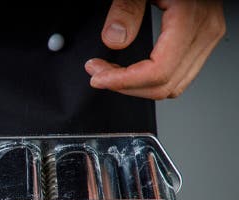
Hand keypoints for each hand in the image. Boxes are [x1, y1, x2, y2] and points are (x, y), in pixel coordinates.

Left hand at [85, 0, 224, 98]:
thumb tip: (114, 40)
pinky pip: (178, 74)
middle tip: (98, 73)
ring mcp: (207, 37)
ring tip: (110, 74)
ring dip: (137, 87)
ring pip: (173, 86)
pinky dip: (151, 80)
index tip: (98, 78)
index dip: (124, 82)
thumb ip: (126, 8)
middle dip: (125, 86)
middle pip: (164, 85)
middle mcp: (205, 32)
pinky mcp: (202, 39)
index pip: (158, 71)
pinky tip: (131, 71)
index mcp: (190, 18)